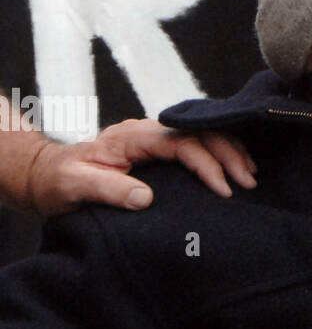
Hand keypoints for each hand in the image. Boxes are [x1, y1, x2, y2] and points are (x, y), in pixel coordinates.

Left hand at [25, 119, 256, 215]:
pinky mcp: (159, 148)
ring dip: (230, 152)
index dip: (206, 163)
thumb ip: (109, 189)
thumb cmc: (57, 181)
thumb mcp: (75, 186)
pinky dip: (221, 153)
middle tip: (248, 182)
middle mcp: (148, 130)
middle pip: (201, 133)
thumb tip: (146, 198)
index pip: (181, 142)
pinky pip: (198, 143)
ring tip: (250, 175)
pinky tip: (235, 167)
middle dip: (229, 155)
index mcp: (132, 135)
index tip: (223, 188)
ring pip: (205, 134)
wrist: (45, 175)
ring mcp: (155, 137)